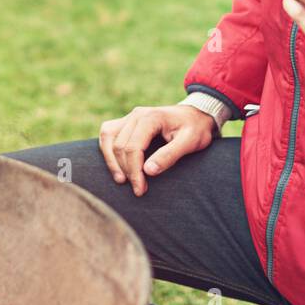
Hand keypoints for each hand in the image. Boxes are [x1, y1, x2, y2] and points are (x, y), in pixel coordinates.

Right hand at [99, 105, 215, 196]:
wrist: (196, 115)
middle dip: (126, 171)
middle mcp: (136, 115)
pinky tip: (115, 164)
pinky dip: (107, 149)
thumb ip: (169, 155)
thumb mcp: (190, 142)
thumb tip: (148, 171)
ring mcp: (130, 117)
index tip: (141, 189)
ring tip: (121, 180)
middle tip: (139, 189)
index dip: (134, 171)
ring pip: (108, 138)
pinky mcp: (127, 121)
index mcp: (151, 118)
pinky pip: (108, 133)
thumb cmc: (195, 129)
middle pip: (120, 146)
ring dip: (112, 161)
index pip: (133, 148)